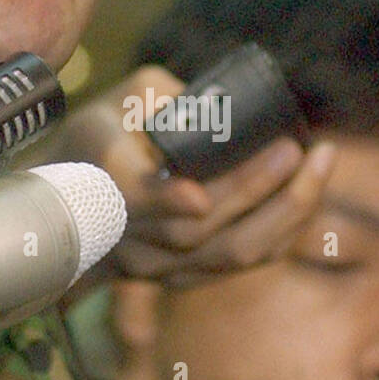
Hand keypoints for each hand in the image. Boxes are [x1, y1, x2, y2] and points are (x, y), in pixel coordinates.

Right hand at [47, 65, 336, 294]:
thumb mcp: (120, 100)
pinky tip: (303, 199)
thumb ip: (167, 100)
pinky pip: (239, 264)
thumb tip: (224, 111)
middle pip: (195, 229)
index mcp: (103, 182)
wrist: (63, 201)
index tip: (198, 197)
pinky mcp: (178, 279)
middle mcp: (127, 234)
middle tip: (295, 149)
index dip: (165, 202)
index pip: (132, 200)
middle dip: (253, 189)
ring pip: (226, 254)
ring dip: (280, 215)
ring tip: (315, 169)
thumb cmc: (98, 136)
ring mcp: (153, 265)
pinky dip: (277, 234)